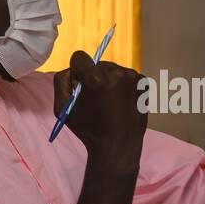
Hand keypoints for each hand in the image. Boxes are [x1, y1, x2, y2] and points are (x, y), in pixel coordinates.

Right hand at [53, 51, 146, 174]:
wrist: (118, 146)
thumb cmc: (88, 129)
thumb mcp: (61, 108)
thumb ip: (61, 81)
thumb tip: (71, 69)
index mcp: (96, 79)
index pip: (79, 57)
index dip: (76, 70)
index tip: (79, 83)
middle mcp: (117, 74)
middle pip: (97, 64)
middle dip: (93, 77)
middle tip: (96, 98)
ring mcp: (133, 77)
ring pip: (112, 70)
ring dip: (108, 81)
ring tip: (109, 102)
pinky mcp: (144, 82)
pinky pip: (126, 76)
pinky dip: (121, 85)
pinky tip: (120, 102)